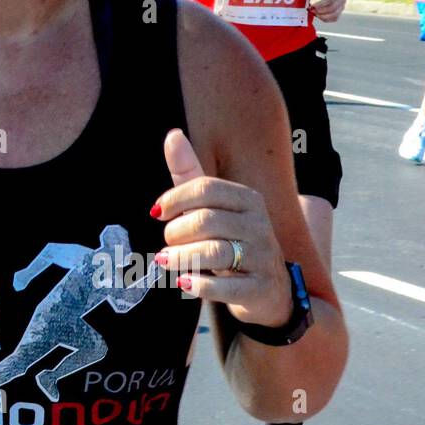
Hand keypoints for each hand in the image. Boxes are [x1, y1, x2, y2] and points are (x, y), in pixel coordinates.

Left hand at [152, 129, 292, 328]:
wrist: (268, 290)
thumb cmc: (231, 241)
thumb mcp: (212, 207)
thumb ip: (190, 174)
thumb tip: (173, 134)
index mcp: (248, 199)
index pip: (205, 188)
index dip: (174, 199)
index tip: (156, 213)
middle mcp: (260, 225)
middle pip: (206, 220)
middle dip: (176, 232)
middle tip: (167, 242)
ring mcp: (264, 257)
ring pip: (215, 252)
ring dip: (182, 257)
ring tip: (165, 260)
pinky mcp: (262, 288)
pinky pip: (228, 287)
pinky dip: (201, 286)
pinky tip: (185, 284)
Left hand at [309, 0, 345, 22]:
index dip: (320, 4)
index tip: (311, 6)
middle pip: (333, 8)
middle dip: (320, 11)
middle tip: (309, 9)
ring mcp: (342, 4)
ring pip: (335, 16)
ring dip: (322, 17)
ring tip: (313, 13)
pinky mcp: (340, 9)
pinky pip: (334, 18)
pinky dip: (326, 19)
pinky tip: (317, 15)